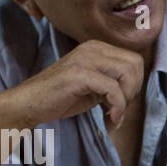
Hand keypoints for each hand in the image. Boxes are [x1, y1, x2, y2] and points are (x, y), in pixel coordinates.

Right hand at [1, 39, 144, 129]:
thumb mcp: (94, 84)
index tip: (123, 100)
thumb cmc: (62, 97)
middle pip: (136, 64)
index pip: (135, 59)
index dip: (135, 83)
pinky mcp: (79, 74)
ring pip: (128, 74)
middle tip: (119, 106)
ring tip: (114, 112)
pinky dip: (117, 107)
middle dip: (133, 89)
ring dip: (126, 98)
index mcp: (97, 47)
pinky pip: (113, 89)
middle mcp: (92, 48)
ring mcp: (85, 59)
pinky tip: (111, 118)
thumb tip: (137, 86)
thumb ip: (113, 80)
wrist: (29, 103)